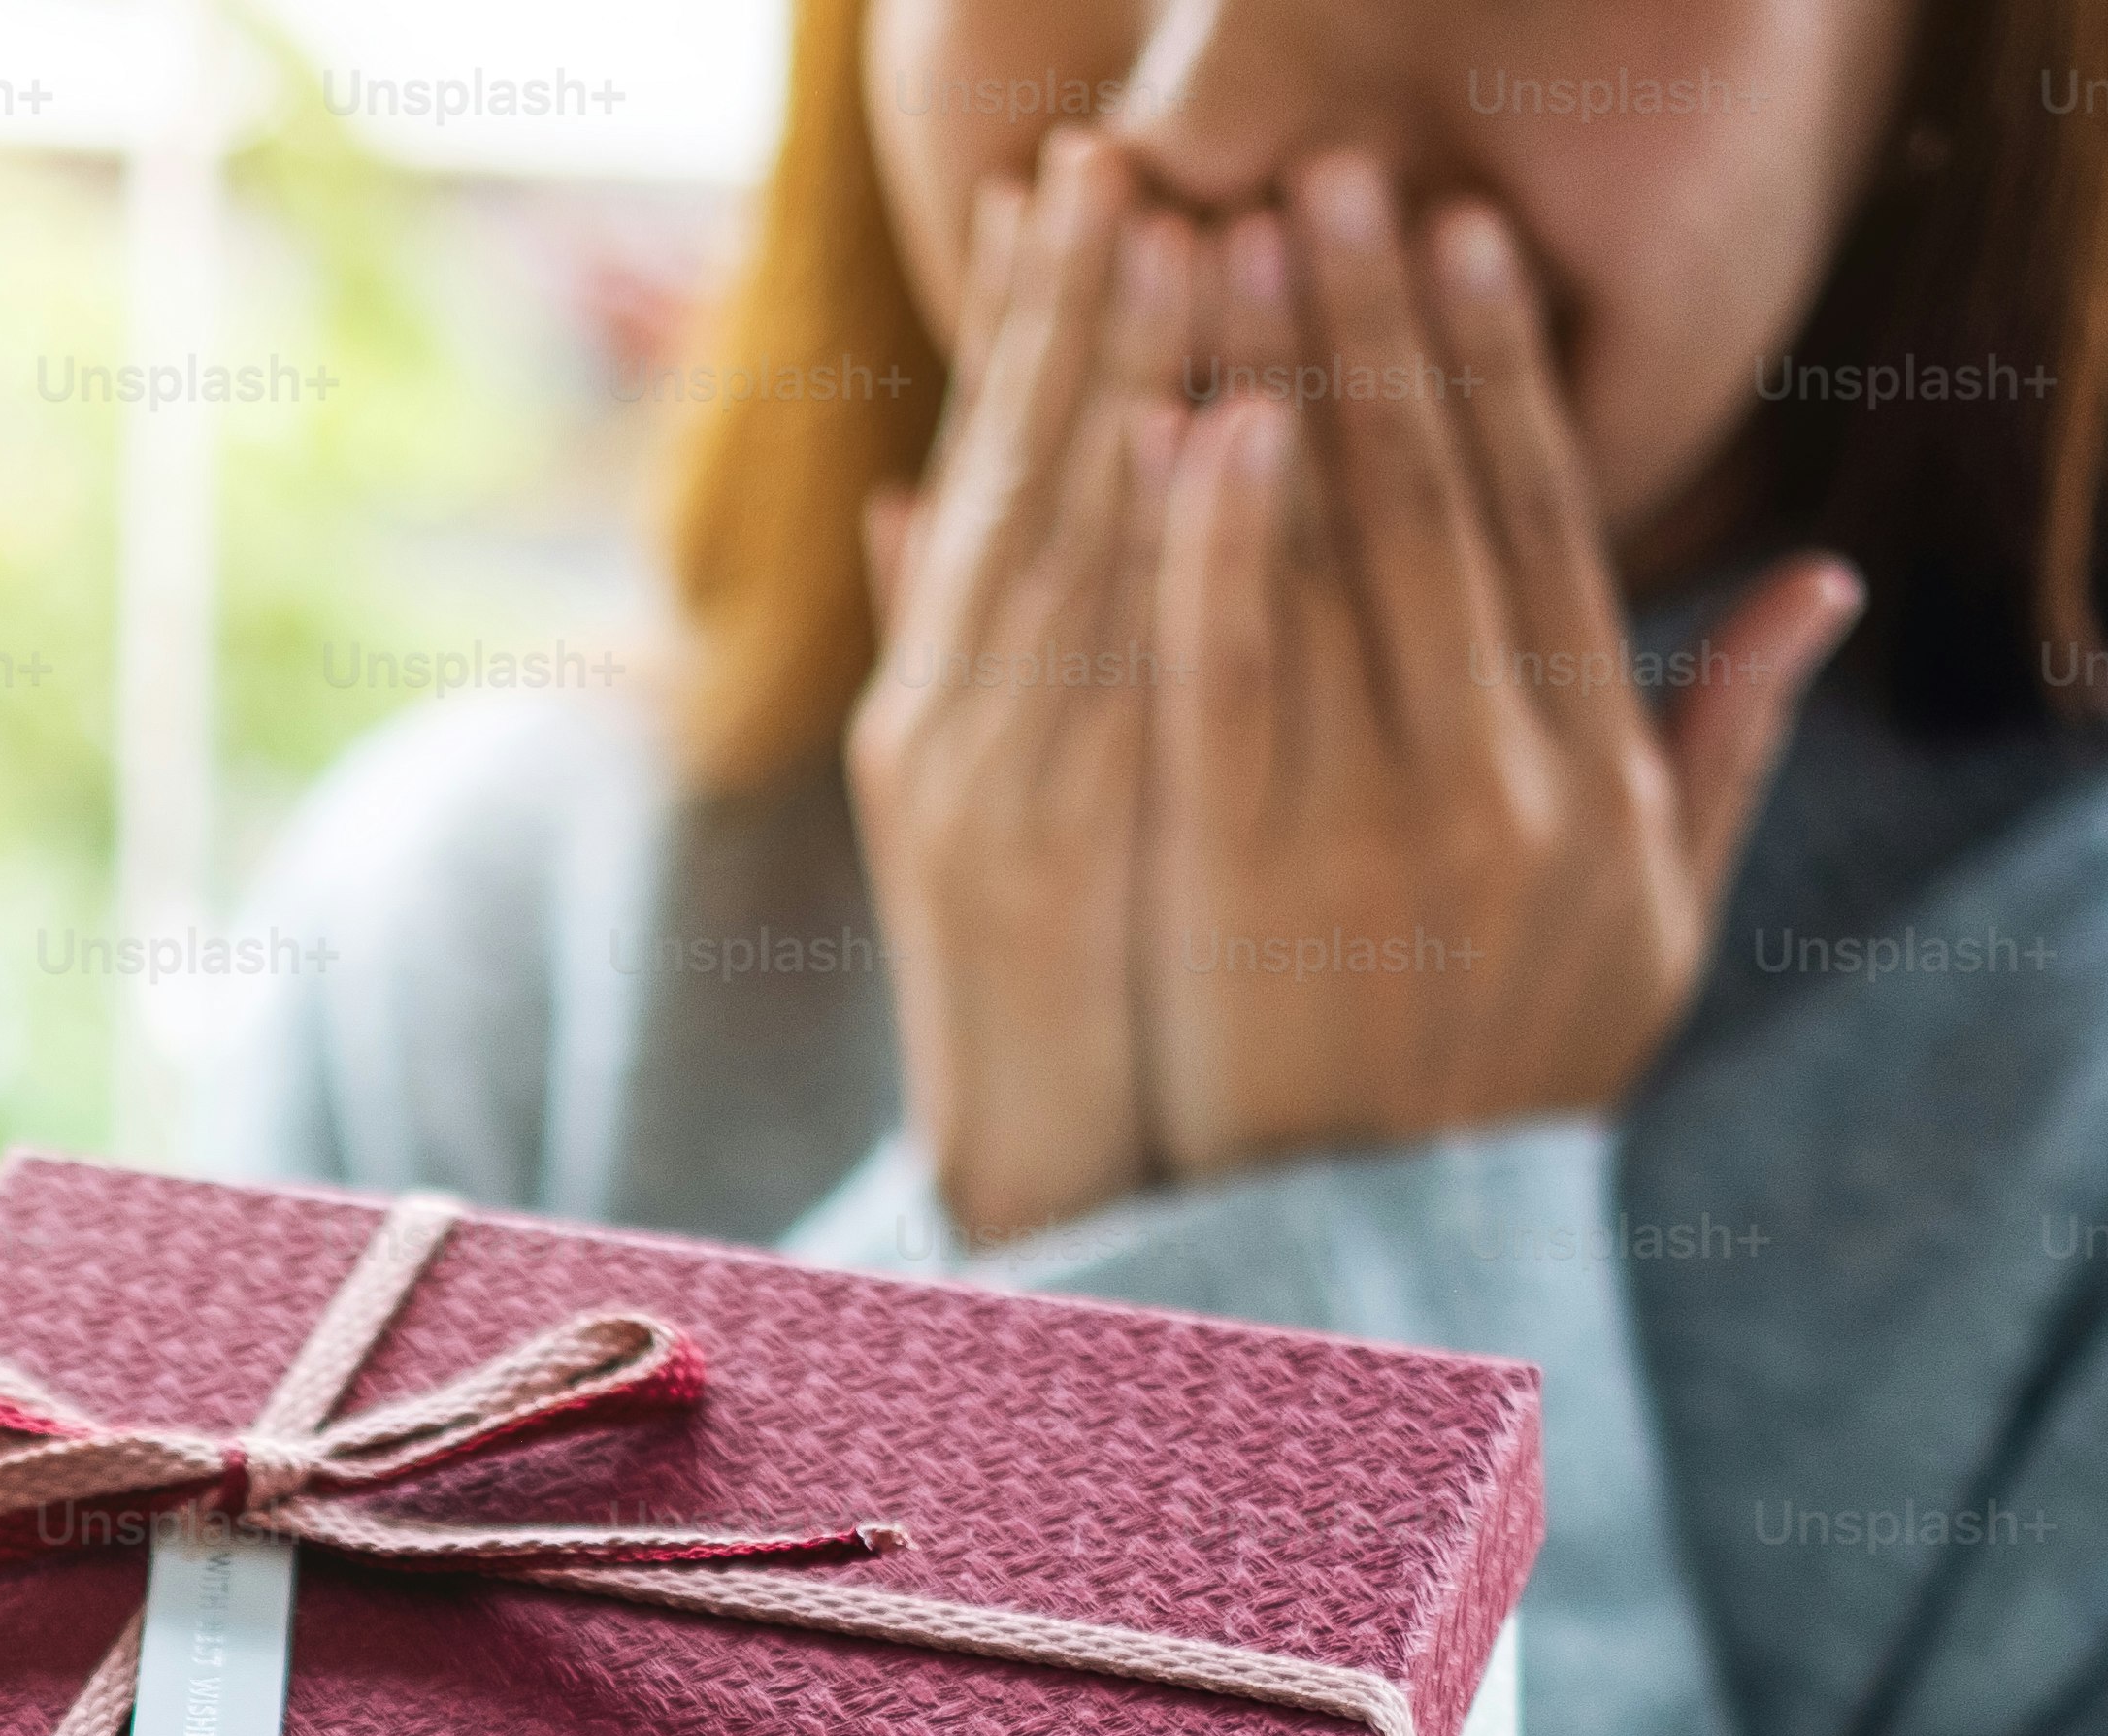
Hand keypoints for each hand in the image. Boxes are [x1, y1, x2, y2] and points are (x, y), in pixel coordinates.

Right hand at [852, 130, 1191, 1252]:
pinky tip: (1201, 430)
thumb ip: (949, 656)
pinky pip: (1114, 672)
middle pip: (1015, 474)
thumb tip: (906, 504)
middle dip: (1066, 299)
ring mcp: (988, 786)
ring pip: (1057, 537)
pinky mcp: (1043, 859)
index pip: (1001, 466)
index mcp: (948, 698)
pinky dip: (1148, 546)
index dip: (1035, 315)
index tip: (1079, 173)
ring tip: (1167, 214)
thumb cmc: (1052, 1023)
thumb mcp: (978, 827)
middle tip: (1115, 141)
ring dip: (1111, 369)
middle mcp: (948, 722)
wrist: (1040, 1222)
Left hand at [1139, 153, 1858, 1183]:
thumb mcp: (1657, 928)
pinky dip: (1211, 546)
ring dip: (1284, 381)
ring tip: (1237, 229)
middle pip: (1438, 506)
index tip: (1461, 232)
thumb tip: (1822, 582)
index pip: (1546, 525)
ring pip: (1331, 563)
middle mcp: (1508, 783)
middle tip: (1336, 166)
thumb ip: (1725, 744)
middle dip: (1382, 323)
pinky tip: (1183, 421)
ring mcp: (1380, 831)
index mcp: (1599, 775)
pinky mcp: (1253, 880)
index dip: (1501, 368)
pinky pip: (1225, 680)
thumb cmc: (1513, 1090)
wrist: (1394, 1272)